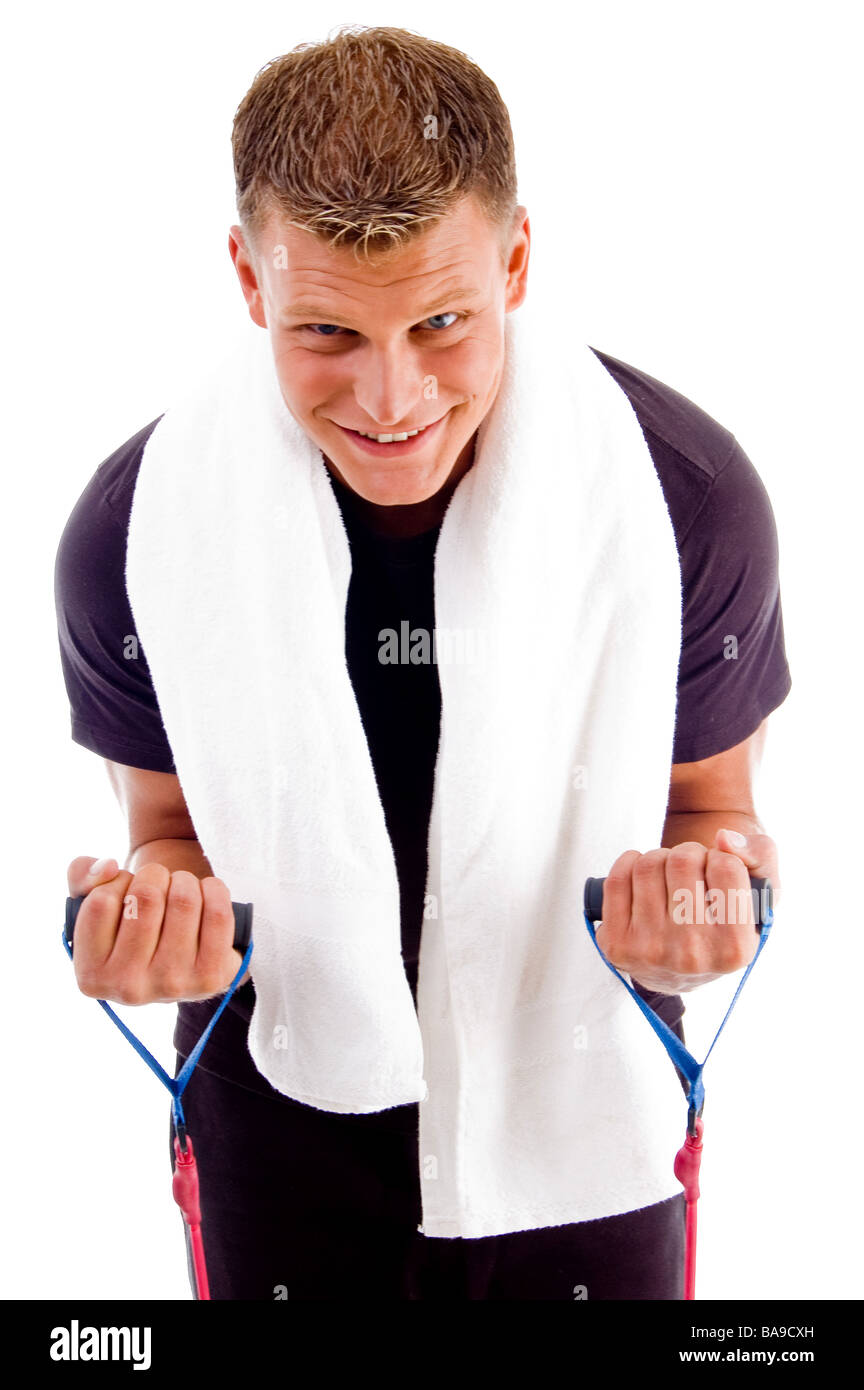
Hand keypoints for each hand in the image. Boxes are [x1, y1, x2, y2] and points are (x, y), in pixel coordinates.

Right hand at [66, 855, 243, 1003]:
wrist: (181, 956)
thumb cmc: (130, 922)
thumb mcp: (94, 902)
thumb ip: (82, 876)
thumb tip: (107, 867)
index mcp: (91, 976)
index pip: (101, 902)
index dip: (118, 881)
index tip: (126, 888)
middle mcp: (129, 989)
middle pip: (146, 897)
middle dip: (155, 875)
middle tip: (158, 884)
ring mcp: (173, 985)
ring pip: (184, 899)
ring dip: (184, 881)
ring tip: (180, 890)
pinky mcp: (211, 977)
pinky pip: (218, 914)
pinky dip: (214, 891)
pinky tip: (206, 895)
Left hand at [595, 828, 779, 993]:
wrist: (684, 968)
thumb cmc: (726, 916)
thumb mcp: (762, 891)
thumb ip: (760, 855)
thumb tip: (724, 837)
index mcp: (736, 948)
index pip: (725, 866)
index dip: (720, 856)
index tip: (717, 867)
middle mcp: (693, 955)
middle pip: (683, 860)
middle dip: (688, 853)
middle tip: (691, 868)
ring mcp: (651, 952)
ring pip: (648, 865)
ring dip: (659, 857)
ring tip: (669, 873)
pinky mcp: (617, 945)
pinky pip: (616, 879)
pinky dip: (629, 862)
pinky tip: (641, 872)